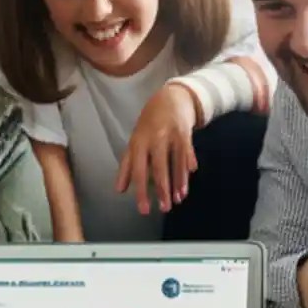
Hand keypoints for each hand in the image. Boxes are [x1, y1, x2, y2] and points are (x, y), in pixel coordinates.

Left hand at [115, 83, 198, 213]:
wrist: (171, 98)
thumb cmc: (149, 123)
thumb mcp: (135, 141)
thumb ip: (127, 166)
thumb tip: (119, 190)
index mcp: (138, 142)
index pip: (138, 171)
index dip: (141, 192)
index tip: (144, 210)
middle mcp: (154, 139)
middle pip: (158, 168)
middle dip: (162, 190)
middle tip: (164, 209)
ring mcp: (170, 135)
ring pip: (175, 163)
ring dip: (178, 183)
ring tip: (178, 200)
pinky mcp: (185, 133)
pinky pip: (186, 154)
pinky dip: (187, 169)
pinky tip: (188, 182)